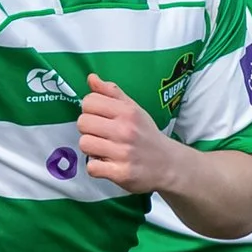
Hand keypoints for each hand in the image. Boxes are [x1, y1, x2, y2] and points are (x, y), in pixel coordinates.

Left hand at [79, 76, 179, 194]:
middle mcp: (126, 130)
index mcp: (128, 112)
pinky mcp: (121, 173)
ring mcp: (123, 153)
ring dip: (91, 149)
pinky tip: (107, 164)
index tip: (100, 117)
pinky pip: (92, 167)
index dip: (90, 109)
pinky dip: (96, 167)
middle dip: (89, 129)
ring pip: (84, 144)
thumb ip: (111, 93)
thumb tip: (91, 78)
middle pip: (82, 123)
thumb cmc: (146, 135)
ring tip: (104, 149)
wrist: (168, 164)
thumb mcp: (134, 109)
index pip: (89, 101)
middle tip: (101, 135)